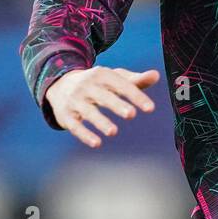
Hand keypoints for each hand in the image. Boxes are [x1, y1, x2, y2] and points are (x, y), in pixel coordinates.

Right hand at [44, 67, 159, 148]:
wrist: (60, 84)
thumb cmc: (97, 83)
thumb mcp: (114, 78)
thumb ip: (136, 80)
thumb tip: (156, 76)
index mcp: (102, 74)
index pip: (121, 85)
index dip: (136, 96)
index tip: (150, 108)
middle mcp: (87, 86)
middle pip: (103, 96)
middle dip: (116, 105)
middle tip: (131, 115)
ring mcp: (75, 100)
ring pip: (88, 112)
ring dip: (100, 121)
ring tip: (113, 132)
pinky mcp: (66, 115)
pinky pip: (75, 125)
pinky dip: (85, 134)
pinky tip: (97, 144)